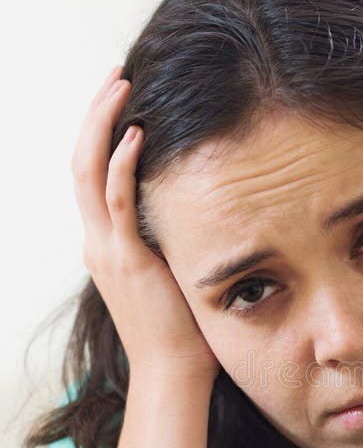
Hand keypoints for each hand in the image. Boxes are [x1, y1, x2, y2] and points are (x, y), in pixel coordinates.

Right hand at [71, 65, 220, 383]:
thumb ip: (169, 241)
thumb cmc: (181, 329)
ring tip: (119, 84)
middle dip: (95, 114)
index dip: (101, 133)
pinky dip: (122, 165)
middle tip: (116, 76)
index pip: (92, 175)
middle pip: (80, 162)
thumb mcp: (169, 274)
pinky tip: (136, 133)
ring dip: (102, 124)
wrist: (173, 372)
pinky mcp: (127, 261)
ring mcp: (107, 250)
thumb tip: (198, 210)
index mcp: (104, 244)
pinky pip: (117, 203)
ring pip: (88, 172)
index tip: (123, 100)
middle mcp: (97, 242)